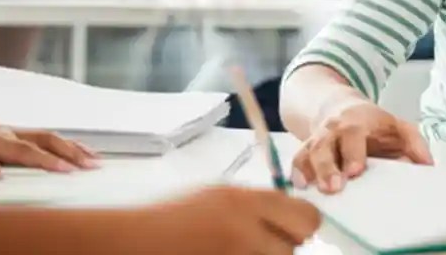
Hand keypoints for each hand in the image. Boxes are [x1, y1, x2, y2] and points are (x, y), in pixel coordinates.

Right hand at [141, 185, 321, 254]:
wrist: (138, 242)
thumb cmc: (175, 217)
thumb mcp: (219, 196)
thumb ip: (257, 206)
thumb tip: (295, 221)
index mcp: (245, 200)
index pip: (307, 216)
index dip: (305, 226)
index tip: (296, 231)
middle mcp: (246, 229)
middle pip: (297, 246)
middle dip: (289, 247)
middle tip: (269, 245)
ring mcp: (238, 254)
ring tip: (241, 250)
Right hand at [292, 102, 432, 194]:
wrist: (339, 106)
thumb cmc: (373, 124)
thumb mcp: (397, 126)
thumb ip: (414, 143)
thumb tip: (428, 165)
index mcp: (357, 123)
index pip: (353, 135)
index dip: (353, 152)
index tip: (356, 171)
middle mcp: (333, 130)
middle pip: (325, 145)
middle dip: (327, 167)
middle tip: (334, 187)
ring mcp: (317, 139)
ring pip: (307, 153)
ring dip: (309, 172)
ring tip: (313, 191)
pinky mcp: (306, 150)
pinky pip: (297, 159)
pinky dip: (296, 172)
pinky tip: (300, 187)